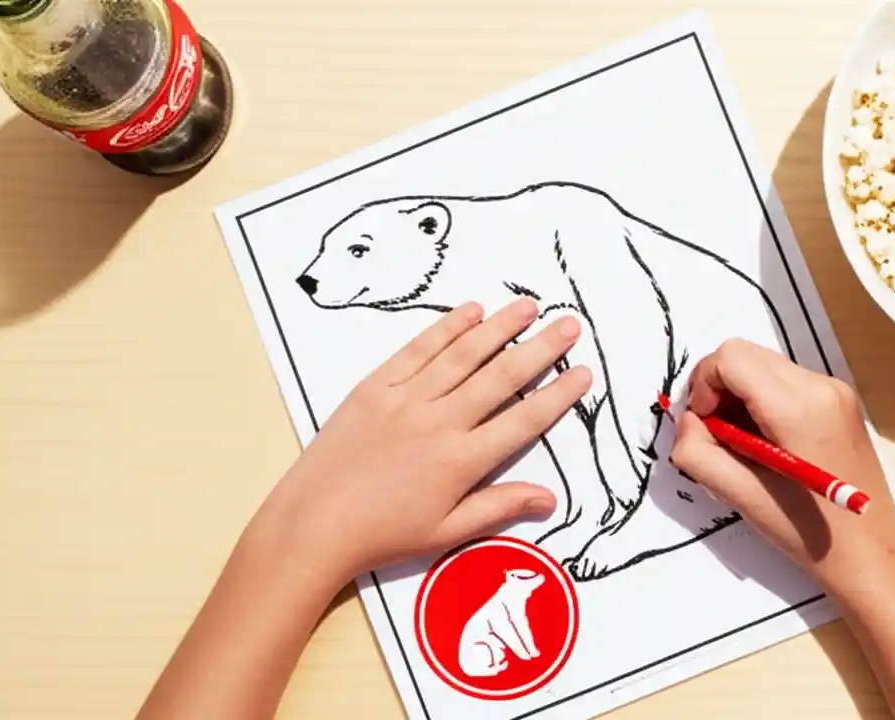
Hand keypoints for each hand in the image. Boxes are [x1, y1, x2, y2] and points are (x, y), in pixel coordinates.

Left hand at [254, 298, 591, 584]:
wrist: (312, 524)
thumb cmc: (380, 535)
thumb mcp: (446, 532)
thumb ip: (499, 508)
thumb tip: (549, 499)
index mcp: (461, 462)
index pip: (523, 421)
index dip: (557, 396)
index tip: (582, 373)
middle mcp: (439, 423)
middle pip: (501, 378)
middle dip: (540, 349)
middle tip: (569, 324)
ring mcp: (406, 400)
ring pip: (463, 355)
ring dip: (499, 328)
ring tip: (528, 306)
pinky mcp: (375, 388)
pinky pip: (417, 351)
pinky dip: (446, 329)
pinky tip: (471, 312)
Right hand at [668, 339, 894, 583]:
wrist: (869, 553)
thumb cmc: (806, 533)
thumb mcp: (741, 497)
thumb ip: (698, 453)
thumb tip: (687, 421)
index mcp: (798, 408)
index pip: (731, 357)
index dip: (704, 385)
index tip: (706, 426)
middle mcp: (821, 386)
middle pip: (746, 354)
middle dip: (719, 388)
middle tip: (718, 436)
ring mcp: (836, 391)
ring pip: (764, 366)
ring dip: (740, 396)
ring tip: (744, 446)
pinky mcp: (841, 401)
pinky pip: (785, 382)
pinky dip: (763, 402)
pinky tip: (768, 445)